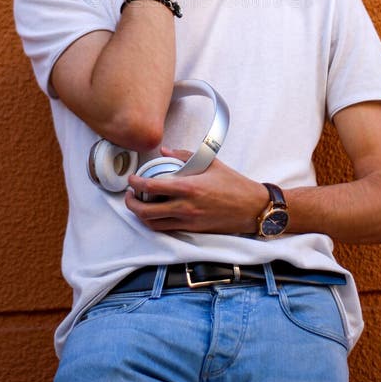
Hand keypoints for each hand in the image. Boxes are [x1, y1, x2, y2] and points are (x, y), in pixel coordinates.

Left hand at [125, 148, 268, 233]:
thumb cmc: (234, 184)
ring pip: (154, 224)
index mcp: (189, 187)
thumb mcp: (211, 163)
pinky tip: (155, 214)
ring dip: (141, 215)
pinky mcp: (193, 230)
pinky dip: (156, 223)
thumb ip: (185, 155)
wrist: (252, 208)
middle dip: (131, 204)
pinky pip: (167, 230)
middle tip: (129, 195)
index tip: (131, 179)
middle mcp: (185, 207)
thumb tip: (165, 151)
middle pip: (147, 211)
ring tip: (139, 205)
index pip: (153, 186)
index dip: (136, 183)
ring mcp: (188, 221)